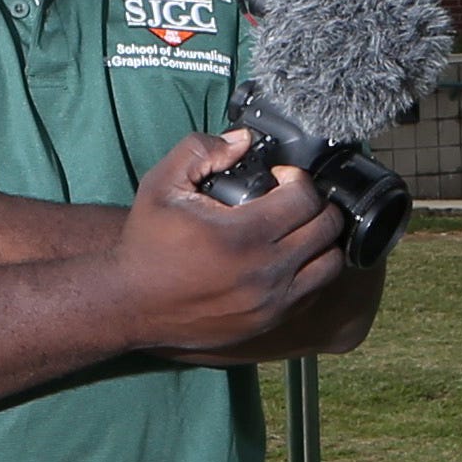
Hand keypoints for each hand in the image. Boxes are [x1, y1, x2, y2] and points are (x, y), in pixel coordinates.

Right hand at [97, 127, 345, 355]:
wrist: (131, 303)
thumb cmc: (146, 242)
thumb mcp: (161, 185)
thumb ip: (200, 150)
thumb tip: (243, 140)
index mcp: (241, 235)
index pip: (305, 198)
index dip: (297, 179)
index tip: (280, 178)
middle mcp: (264, 272)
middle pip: (327, 228)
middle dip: (316, 205)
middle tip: (293, 199)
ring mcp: (272, 302)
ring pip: (331, 263)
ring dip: (321, 239)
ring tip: (297, 228)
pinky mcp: (271, 321)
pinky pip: (315, 291)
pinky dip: (311, 270)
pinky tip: (288, 257)